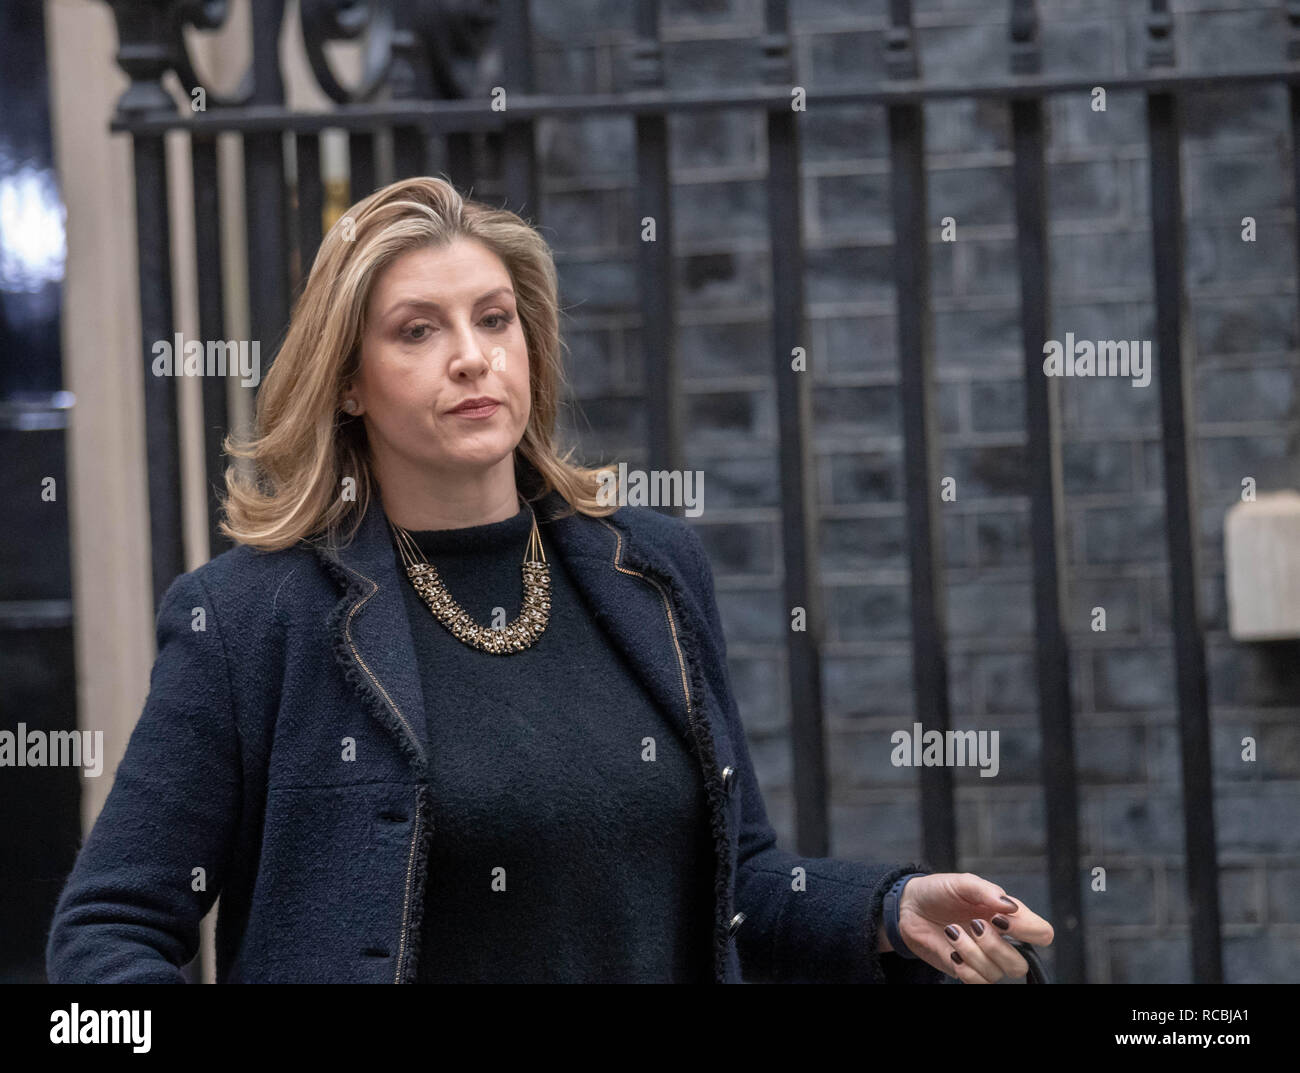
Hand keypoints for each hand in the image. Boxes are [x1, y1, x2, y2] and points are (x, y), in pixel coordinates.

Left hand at [889, 872, 1053, 982]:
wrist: (909, 906)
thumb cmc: (939, 891)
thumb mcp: (962, 882)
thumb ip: (987, 891)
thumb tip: (1011, 907)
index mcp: (1008, 916)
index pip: (1042, 933)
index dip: (1029, 931)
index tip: (1000, 919)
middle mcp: (1001, 940)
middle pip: (1021, 964)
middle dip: (996, 947)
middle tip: (974, 925)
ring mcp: (984, 958)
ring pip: (997, 974)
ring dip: (972, 953)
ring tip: (952, 932)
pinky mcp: (966, 970)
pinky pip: (978, 984)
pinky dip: (965, 969)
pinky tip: (952, 951)